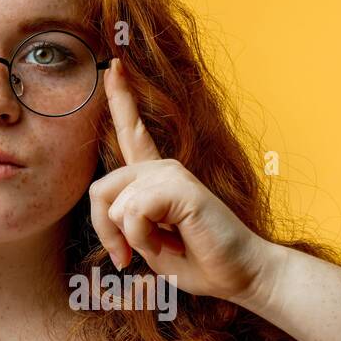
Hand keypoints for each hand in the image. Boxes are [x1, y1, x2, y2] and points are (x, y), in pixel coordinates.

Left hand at [89, 58, 275, 304]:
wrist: (240, 274)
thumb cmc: (199, 261)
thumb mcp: (149, 244)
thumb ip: (125, 224)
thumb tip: (114, 215)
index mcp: (157, 178)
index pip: (133, 134)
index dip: (120, 100)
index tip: (113, 65)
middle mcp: (163, 168)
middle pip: (100, 190)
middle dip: (105, 232)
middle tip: (125, 257)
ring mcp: (172, 174)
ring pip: (116, 206)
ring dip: (133, 240)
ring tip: (166, 246)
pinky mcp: (181, 186)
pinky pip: (133, 213)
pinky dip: (144, 240)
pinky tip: (172, 242)